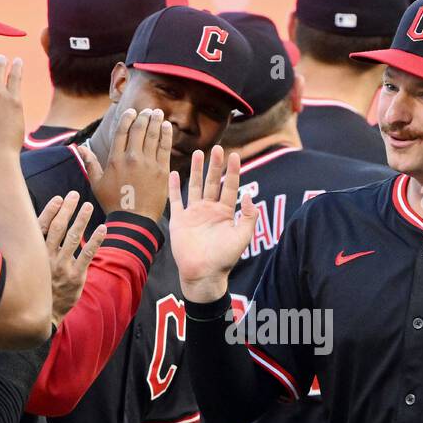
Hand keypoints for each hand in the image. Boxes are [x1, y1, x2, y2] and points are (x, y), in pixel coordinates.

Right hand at [39, 192, 104, 323]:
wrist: (44, 315)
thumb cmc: (37, 288)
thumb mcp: (28, 269)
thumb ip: (31, 250)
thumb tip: (33, 228)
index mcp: (34, 255)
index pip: (41, 227)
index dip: (51, 211)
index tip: (59, 199)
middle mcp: (47, 258)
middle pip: (58, 228)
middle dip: (67, 210)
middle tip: (74, 195)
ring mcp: (62, 267)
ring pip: (73, 238)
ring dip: (82, 220)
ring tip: (88, 206)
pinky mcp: (76, 277)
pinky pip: (88, 255)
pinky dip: (96, 240)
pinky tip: (102, 229)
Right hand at [76, 107, 171, 219]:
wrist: (133, 220)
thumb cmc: (113, 203)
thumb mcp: (97, 183)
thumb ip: (90, 163)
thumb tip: (80, 147)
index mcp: (115, 159)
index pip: (122, 131)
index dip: (128, 118)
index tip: (132, 111)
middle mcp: (132, 158)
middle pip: (139, 130)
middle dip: (144, 117)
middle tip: (149, 111)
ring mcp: (148, 164)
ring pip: (153, 136)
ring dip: (156, 122)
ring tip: (158, 113)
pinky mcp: (161, 171)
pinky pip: (165, 148)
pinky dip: (167, 135)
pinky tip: (167, 127)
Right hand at [170, 146, 254, 302]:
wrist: (203, 274)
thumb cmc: (224, 259)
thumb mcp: (242, 237)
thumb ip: (248, 216)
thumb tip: (249, 196)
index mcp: (226, 213)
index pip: (230, 187)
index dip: (233, 172)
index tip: (235, 155)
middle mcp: (210, 210)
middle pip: (212, 182)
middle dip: (215, 166)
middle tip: (217, 148)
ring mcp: (194, 214)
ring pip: (195, 186)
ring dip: (196, 170)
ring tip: (198, 153)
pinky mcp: (180, 220)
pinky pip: (176, 200)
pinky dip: (174, 187)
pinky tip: (173, 173)